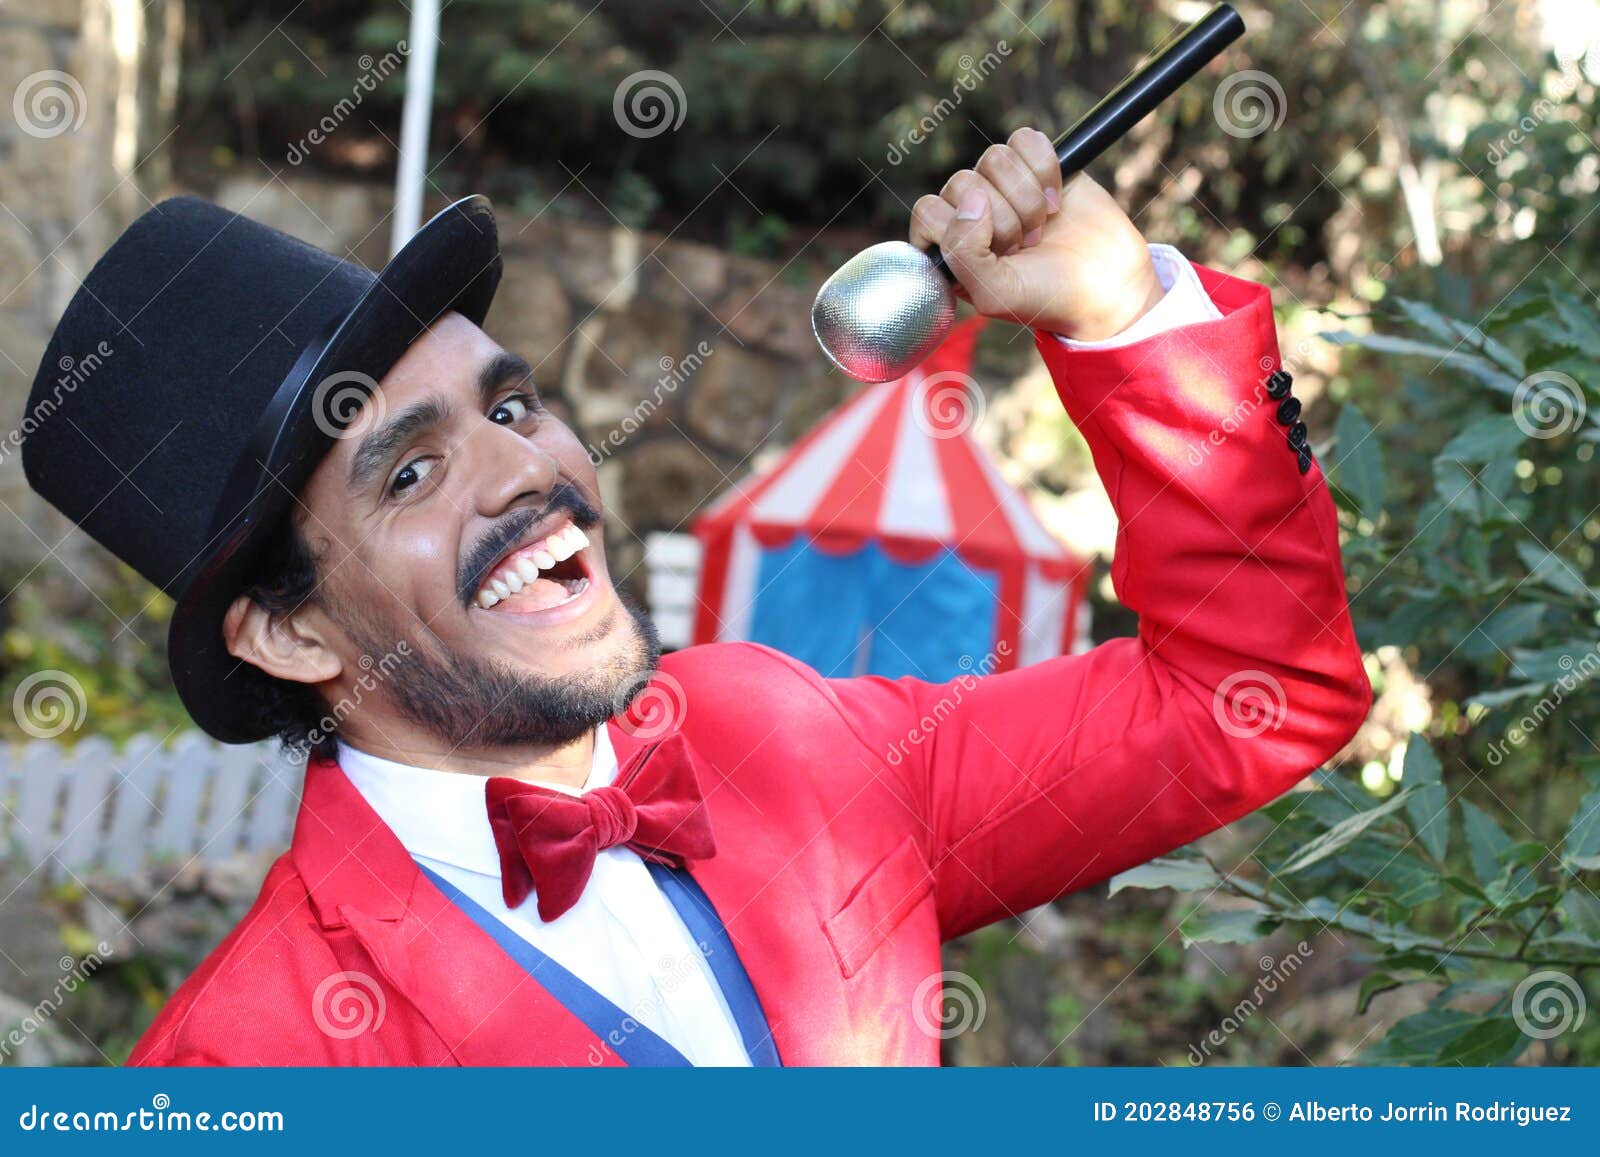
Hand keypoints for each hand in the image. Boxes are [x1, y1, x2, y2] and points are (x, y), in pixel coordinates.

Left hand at [909, 128, 1164, 340]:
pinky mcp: (1036, 165)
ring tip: (1041, 228)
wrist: (1108, 285)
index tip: (995, 257)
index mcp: (948, 248)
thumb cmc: (1046, 297)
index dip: (963, 230)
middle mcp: (969, 213)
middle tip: (1025, 247)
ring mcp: (1002, 187)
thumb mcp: (994, 293)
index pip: (928, 211)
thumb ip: (963, 254)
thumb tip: (970, 199)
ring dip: (1027, 198)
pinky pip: (1025, 139)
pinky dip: (1046, 168)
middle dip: (1004, 220)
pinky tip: (1057, 199)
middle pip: (962, 182)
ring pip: (994, 158)